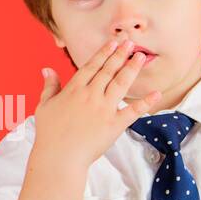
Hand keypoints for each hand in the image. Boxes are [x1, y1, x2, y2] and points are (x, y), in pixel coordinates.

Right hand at [34, 38, 160, 170]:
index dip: (103, 53)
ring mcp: (104, 109)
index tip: (113, 43)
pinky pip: (133, 111)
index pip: (91, 66)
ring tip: (140, 56)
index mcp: (74, 89)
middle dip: (120, 55)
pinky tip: (156, 93)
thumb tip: (47, 69)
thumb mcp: (44, 106)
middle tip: (130, 43)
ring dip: (131, 68)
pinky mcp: (114, 124)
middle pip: (108, 71)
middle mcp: (90, 95)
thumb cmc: (49, 133)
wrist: (59, 156)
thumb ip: (49, 86)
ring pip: (121, 83)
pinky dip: (146, 102)